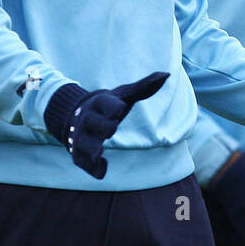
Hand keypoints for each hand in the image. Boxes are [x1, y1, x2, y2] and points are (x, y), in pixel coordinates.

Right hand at [45, 72, 168, 178]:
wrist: (77, 115)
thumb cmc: (108, 105)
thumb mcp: (124, 94)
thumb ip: (144, 86)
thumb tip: (167, 74)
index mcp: (99, 103)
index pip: (103, 102)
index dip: (111, 106)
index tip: (120, 108)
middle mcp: (87, 119)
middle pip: (92, 122)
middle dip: (102, 125)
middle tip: (113, 128)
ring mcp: (81, 136)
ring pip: (83, 143)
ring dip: (90, 149)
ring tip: (98, 153)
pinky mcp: (78, 152)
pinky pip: (81, 161)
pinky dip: (90, 168)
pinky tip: (102, 171)